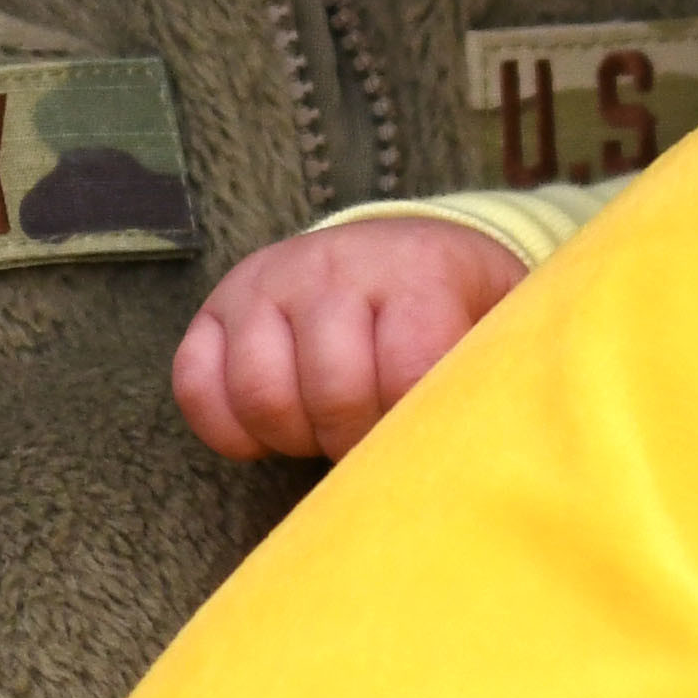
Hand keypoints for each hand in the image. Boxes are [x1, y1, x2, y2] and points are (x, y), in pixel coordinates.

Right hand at [169, 215, 511, 459]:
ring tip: (328, 429)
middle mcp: (336, 265)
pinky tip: (270, 430)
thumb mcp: (501, 326)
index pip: (406, 373)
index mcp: (417, 271)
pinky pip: (196, 385)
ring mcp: (269, 281)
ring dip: (295, 435)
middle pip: (332, 393)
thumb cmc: (459, 314)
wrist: (407, 251)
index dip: (413, 428)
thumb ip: (500, 374)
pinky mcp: (219, 307)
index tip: (426, 435)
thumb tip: (496, 445)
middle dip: (355, 438)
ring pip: (261, 393)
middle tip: (375, 438)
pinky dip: (229, 427)